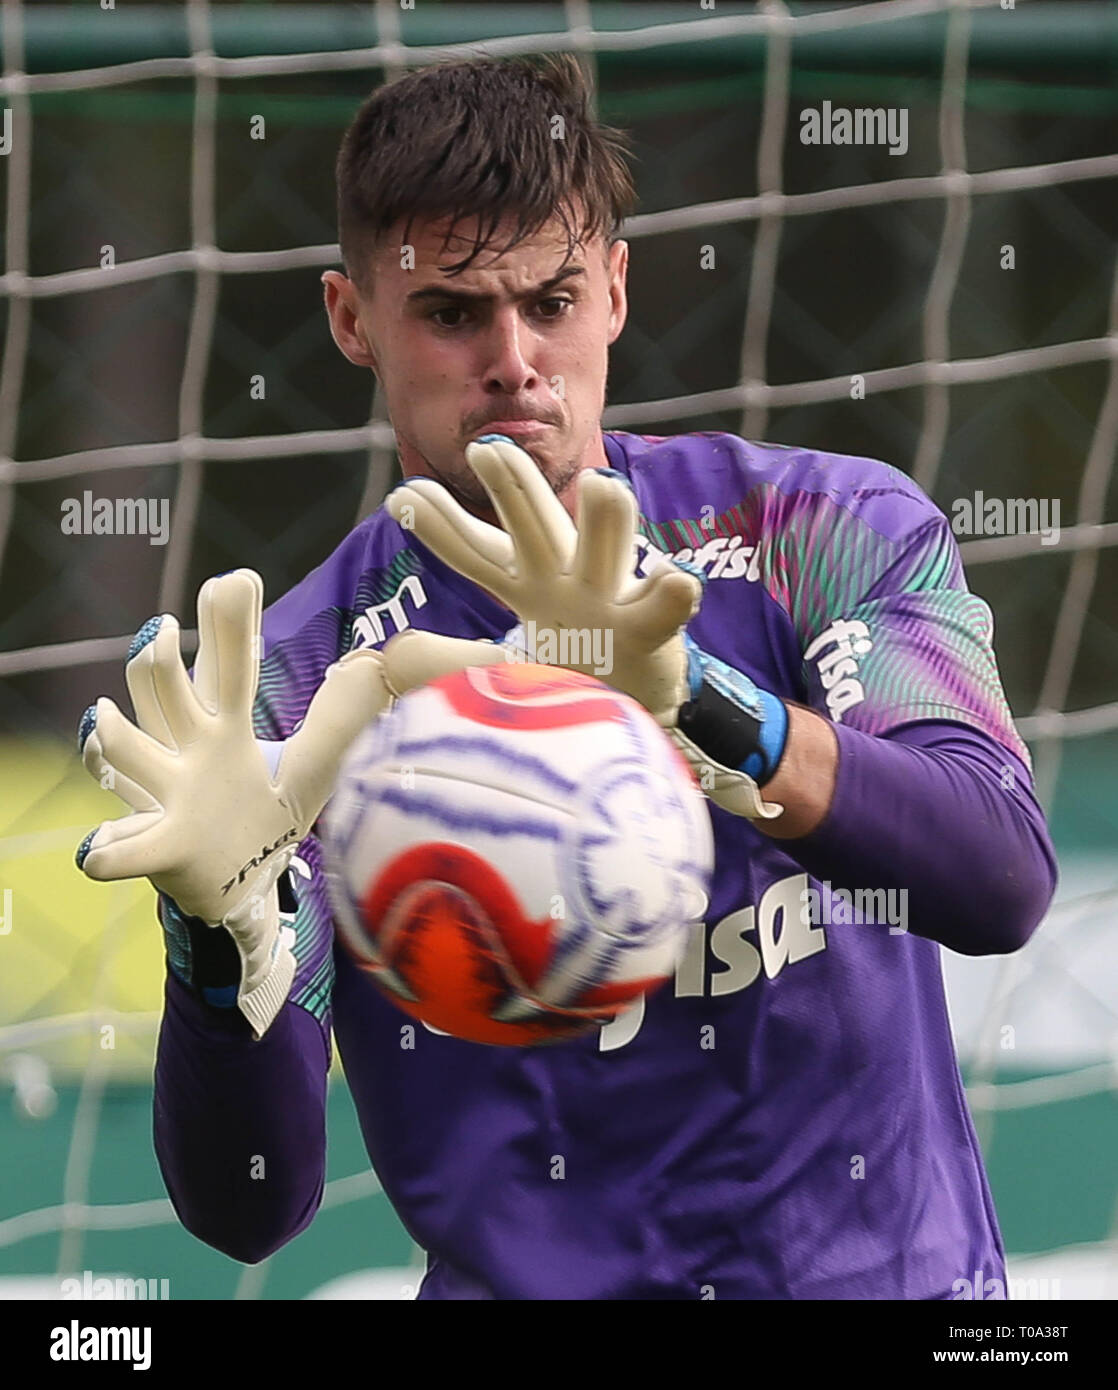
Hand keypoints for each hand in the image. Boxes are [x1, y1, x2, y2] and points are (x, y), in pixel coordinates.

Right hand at [76, 569, 389, 1033]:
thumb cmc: (267, 816)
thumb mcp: (313, 767)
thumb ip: (342, 717)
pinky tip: (97, 851)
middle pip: (167, 695)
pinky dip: (110, 850)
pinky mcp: (161, 848)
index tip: (236, 580)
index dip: (232, 626)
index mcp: (225, 729)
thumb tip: (379, 663)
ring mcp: (168, 796)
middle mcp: (188, 751)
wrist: (235, 888)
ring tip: (104, 720)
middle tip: (165, 629)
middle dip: (159, 664)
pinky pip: (127, 847)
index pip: (230, 668)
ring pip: (132, 756)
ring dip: (115, 741)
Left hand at [383, 437, 782, 820]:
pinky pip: (661, 613)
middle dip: (516, 490)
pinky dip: (670, 594)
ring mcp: (610, 600)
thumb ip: (457, 650)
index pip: (478, 551)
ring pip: (607, 552)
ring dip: (607, 519)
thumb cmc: (576, 653)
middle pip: (538, 529)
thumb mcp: (515, 646)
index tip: (404, 497)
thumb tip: (397, 651)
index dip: (443, 527)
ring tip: (603, 485)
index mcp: (532, 581)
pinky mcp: (650, 634)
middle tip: (487, 450)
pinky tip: (675, 578)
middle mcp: (568, 578)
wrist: (639, 694)